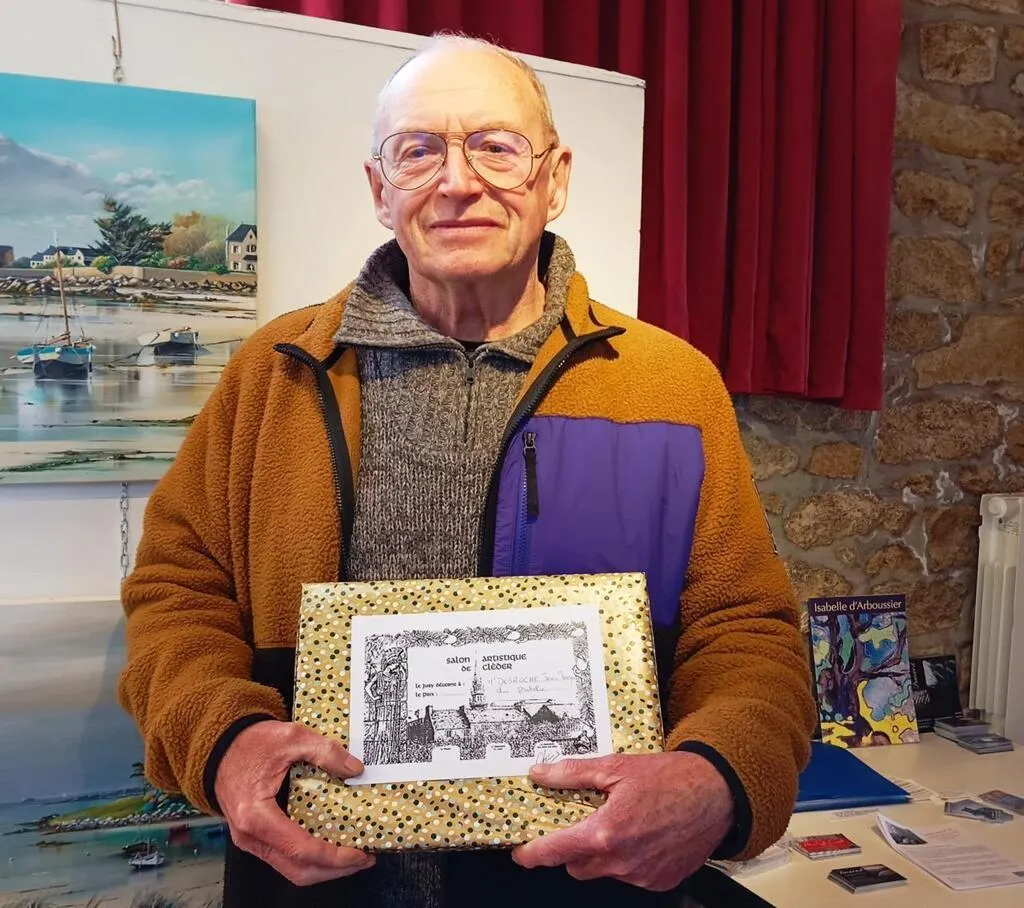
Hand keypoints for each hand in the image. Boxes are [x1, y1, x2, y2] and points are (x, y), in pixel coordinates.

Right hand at [214, 720, 374, 885]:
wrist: (219, 746)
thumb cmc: (248, 743)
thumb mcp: (291, 736)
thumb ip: (325, 751)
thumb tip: (354, 768)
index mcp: (256, 814)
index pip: (300, 849)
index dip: (334, 857)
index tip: (359, 853)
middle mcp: (250, 835)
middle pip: (297, 870)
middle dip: (334, 870)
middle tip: (363, 858)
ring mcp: (250, 840)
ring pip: (290, 869)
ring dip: (323, 868)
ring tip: (351, 856)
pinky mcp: (254, 837)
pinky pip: (283, 858)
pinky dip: (309, 858)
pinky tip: (329, 847)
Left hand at [512, 752, 733, 890]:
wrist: (717, 794)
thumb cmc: (672, 778)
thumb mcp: (616, 767)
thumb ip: (574, 773)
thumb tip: (542, 773)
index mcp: (606, 833)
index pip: (555, 852)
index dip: (532, 854)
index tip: (521, 853)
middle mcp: (622, 861)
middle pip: (577, 866)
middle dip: (573, 848)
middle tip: (584, 822)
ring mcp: (642, 876)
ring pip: (604, 872)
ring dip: (603, 854)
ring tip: (621, 823)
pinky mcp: (660, 881)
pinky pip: (631, 876)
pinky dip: (628, 860)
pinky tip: (641, 835)